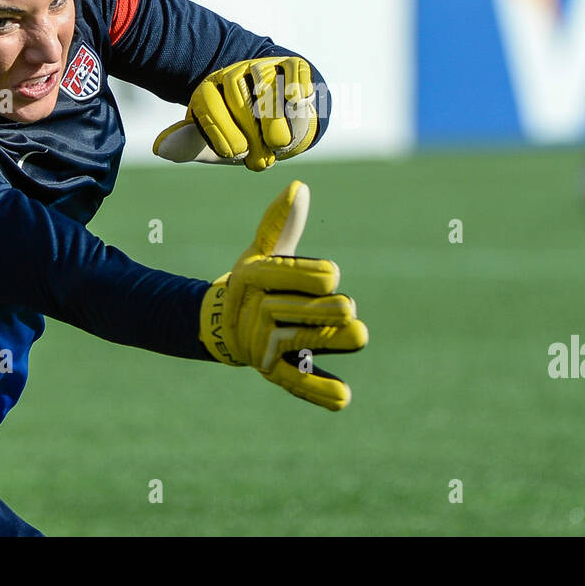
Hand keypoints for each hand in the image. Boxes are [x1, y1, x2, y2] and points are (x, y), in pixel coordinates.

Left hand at [153, 56, 317, 170]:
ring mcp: (262, 66)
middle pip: (240, 100)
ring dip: (275, 123)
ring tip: (279, 144)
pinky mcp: (291, 64)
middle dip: (252, 135)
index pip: (209, 105)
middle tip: (260, 159)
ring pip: (267, 89)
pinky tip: (300, 106)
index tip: (236, 154)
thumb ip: (190, 146)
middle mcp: (232, 74)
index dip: (224, 134)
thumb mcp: (215, 145)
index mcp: (208, 90)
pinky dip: (298, 91)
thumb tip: (159, 148)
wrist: (281, 119)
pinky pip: (294, 74)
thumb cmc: (244, 136)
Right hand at [199, 180, 366, 410]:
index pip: (285, 275)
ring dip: (328, 341)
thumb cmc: (256, 280)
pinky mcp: (271, 371)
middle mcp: (254, 311)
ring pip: (298, 342)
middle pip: (293, 310)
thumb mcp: (265, 249)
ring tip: (360, 336)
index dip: (312, 276)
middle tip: (349, 309)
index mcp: (253, 276)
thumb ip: (282, 223)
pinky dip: (318, 390)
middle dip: (323, 310)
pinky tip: (344, 398)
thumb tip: (300, 187)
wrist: (224, 324)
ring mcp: (261, 344)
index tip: (333, 275)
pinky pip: (295, 382)